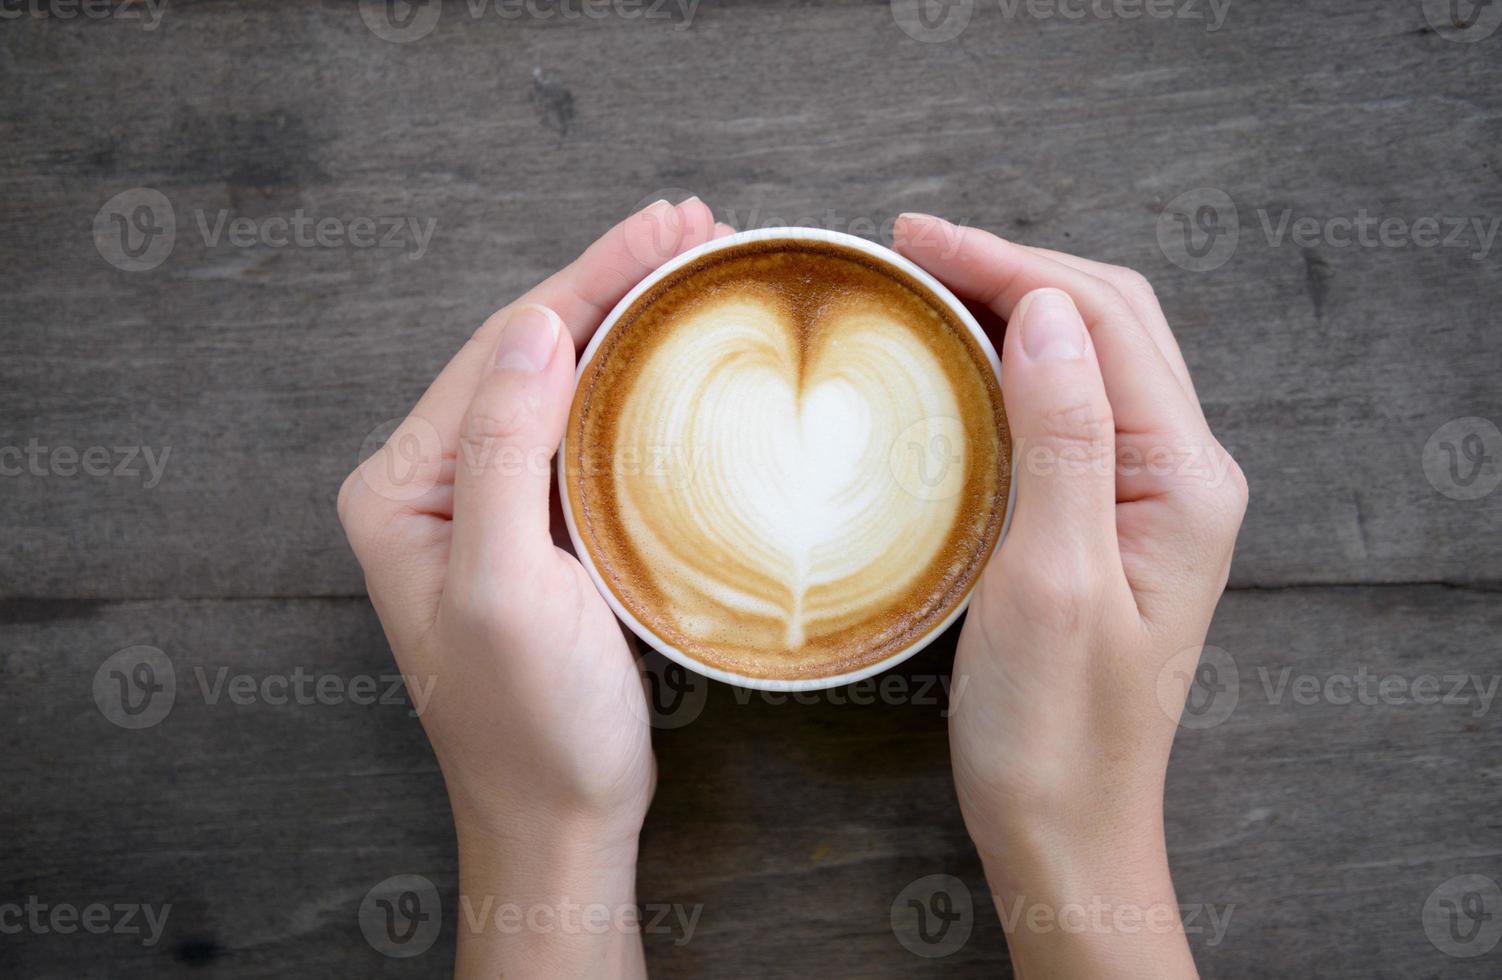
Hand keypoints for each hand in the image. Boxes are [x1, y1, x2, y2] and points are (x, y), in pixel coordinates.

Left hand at [338, 198, 731, 977]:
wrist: (559, 818)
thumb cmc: (529, 725)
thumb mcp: (506, 588)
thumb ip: (506, 453)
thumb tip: (534, 329)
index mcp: (403, 486)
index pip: (500, 351)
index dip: (585, 278)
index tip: (665, 227)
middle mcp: (437, 483)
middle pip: (530, 353)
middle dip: (612, 283)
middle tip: (696, 227)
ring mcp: (490, 505)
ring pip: (563, 384)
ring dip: (627, 322)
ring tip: (695, 266)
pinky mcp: (541, 530)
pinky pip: (586, 433)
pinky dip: (633, 384)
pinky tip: (672, 353)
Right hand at [895, 214, 1247, 977]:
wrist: (1065, 827)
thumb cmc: (1054, 729)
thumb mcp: (1051, 580)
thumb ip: (1064, 436)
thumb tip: (1045, 308)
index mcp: (1183, 479)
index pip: (1101, 321)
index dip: (1008, 263)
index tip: (915, 239)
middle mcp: (1182, 474)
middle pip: (1109, 320)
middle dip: (1013, 265)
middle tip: (912, 246)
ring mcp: (1150, 496)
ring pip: (1092, 357)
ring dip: (1016, 304)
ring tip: (931, 282)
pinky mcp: (1110, 520)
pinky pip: (1071, 409)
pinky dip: (1016, 363)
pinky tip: (964, 360)